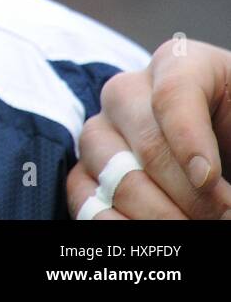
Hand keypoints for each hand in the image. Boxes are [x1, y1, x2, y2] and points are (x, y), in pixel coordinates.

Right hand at [67, 37, 230, 218]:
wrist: (224, 151)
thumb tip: (210, 178)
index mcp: (180, 63)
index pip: (172, 92)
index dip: (188, 138)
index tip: (209, 178)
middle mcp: (130, 92)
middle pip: (146, 141)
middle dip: (189, 194)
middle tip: (224, 218)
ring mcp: (102, 132)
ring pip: (113, 173)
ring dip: (158, 215)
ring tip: (196, 230)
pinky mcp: (86, 171)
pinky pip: (84, 198)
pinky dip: (117, 224)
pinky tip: (155, 238)